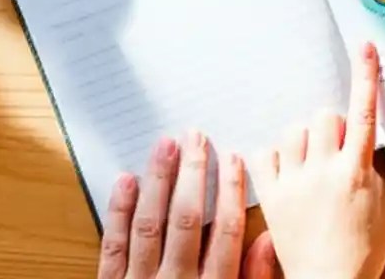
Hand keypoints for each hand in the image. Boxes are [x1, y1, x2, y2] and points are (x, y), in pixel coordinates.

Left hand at [99, 132, 277, 278]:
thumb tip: (271, 237)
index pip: (224, 233)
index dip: (230, 192)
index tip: (234, 159)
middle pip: (186, 220)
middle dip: (193, 174)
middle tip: (196, 137)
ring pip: (149, 225)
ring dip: (158, 181)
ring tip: (164, 145)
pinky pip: (113, 246)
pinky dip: (119, 211)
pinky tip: (126, 180)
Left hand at [251, 43, 384, 278]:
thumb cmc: (363, 251)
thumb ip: (372, 171)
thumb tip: (357, 150)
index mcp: (356, 171)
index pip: (363, 113)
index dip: (365, 77)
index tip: (364, 49)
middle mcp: (323, 170)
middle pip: (322, 116)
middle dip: (330, 127)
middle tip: (333, 151)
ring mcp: (294, 181)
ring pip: (293, 130)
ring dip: (303, 139)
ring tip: (309, 163)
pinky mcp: (271, 195)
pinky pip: (265, 153)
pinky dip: (275, 155)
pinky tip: (286, 169)